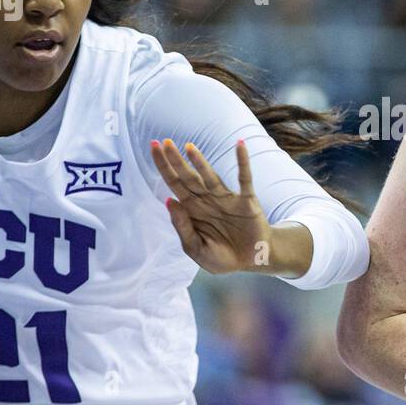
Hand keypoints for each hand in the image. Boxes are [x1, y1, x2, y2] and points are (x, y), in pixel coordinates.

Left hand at [150, 138, 272, 274]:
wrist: (252, 262)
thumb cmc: (222, 257)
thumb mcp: (196, 248)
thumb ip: (182, 227)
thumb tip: (169, 200)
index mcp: (192, 209)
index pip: (174, 183)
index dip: (164, 167)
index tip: (154, 147)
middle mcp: (207, 199)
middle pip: (188, 176)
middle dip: (176, 160)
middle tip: (164, 142)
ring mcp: (226, 198)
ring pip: (210, 177)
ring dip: (200, 162)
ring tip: (189, 147)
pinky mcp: (246, 201)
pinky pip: (244, 179)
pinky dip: (243, 162)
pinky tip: (240, 145)